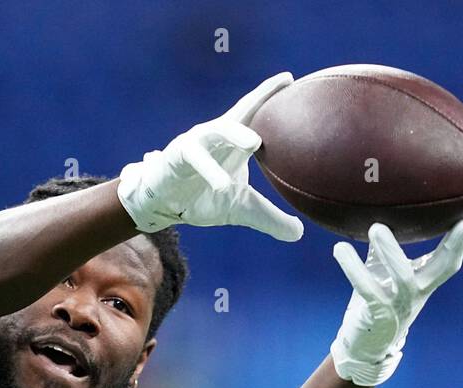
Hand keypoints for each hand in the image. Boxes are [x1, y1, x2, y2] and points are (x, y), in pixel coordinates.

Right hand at [116, 73, 303, 241]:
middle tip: (282, 92)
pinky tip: (223, 185)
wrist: (162, 205)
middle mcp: (215, 136)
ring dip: (234, 134)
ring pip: (216, 131)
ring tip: (254, 143)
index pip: (252, 112)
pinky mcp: (176, 157)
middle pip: (239, 113)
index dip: (268, 94)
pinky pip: (192, 158)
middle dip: (258, 99)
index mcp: (233, 143)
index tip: (289, 78)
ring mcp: (195, 143)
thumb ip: (269, 218)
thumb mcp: (240, 209)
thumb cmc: (203, 197)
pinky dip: (208, 170)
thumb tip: (299, 233)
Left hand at [329, 214, 462, 385]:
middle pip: (447, 267)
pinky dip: (353, 269)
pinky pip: (367, 290)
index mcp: (426, 279)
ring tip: (377, 227)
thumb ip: (390, 241)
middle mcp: (419, 291)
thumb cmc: (379, 298)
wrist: (366, 344)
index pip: (453, 255)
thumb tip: (386, 208)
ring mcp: (400, 305)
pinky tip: (340, 249)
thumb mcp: (386, 268)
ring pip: (404, 278)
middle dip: (457, 244)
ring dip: (391, 251)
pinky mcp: (378, 315)